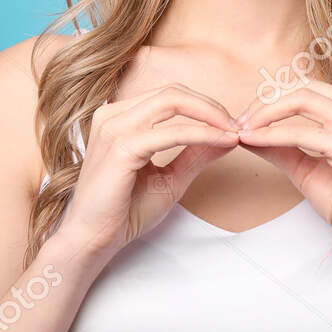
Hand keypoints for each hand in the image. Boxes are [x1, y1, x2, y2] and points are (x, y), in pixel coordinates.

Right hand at [58, 83, 239, 258]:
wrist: (93, 239)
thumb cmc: (124, 210)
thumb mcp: (170, 178)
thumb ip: (196, 155)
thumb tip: (229, 137)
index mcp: (120, 118)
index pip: (170, 96)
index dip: (205, 107)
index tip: (232, 126)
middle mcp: (113, 115)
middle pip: (173, 92)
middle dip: (211, 106)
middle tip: (238, 127)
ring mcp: (114, 128)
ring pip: (172, 101)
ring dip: (209, 115)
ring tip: (233, 133)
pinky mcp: (121, 148)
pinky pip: (171, 132)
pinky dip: (201, 134)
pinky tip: (221, 142)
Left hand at [234, 81, 331, 264]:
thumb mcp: (309, 169)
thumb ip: (282, 147)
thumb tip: (247, 132)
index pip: (311, 87)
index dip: (275, 98)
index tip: (248, 118)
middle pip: (304, 87)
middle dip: (265, 101)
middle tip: (239, 122)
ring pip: (301, 99)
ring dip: (265, 113)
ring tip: (242, 130)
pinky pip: (300, 132)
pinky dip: (272, 135)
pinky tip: (253, 141)